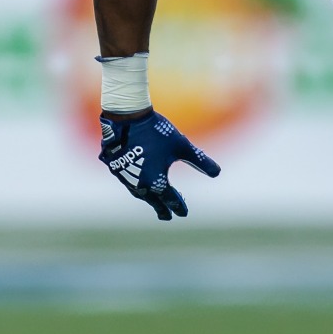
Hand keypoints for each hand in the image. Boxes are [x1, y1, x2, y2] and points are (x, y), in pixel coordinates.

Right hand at [100, 109, 220, 220]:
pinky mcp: (115, 167)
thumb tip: (217, 173)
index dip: (178, 206)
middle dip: (161, 209)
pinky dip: (136, 186)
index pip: (170, 199)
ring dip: (148, 198)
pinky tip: (138, 183)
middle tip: (166, 217)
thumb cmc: (157, 131)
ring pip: (138, 193)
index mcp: (156, 182)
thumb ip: (200, 161)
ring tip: (153, 202)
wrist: (127, 116)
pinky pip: (127, 182)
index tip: (184, 214)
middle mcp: (139, 184)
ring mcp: (124, 176)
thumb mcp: (182, 146)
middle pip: (152, 201)